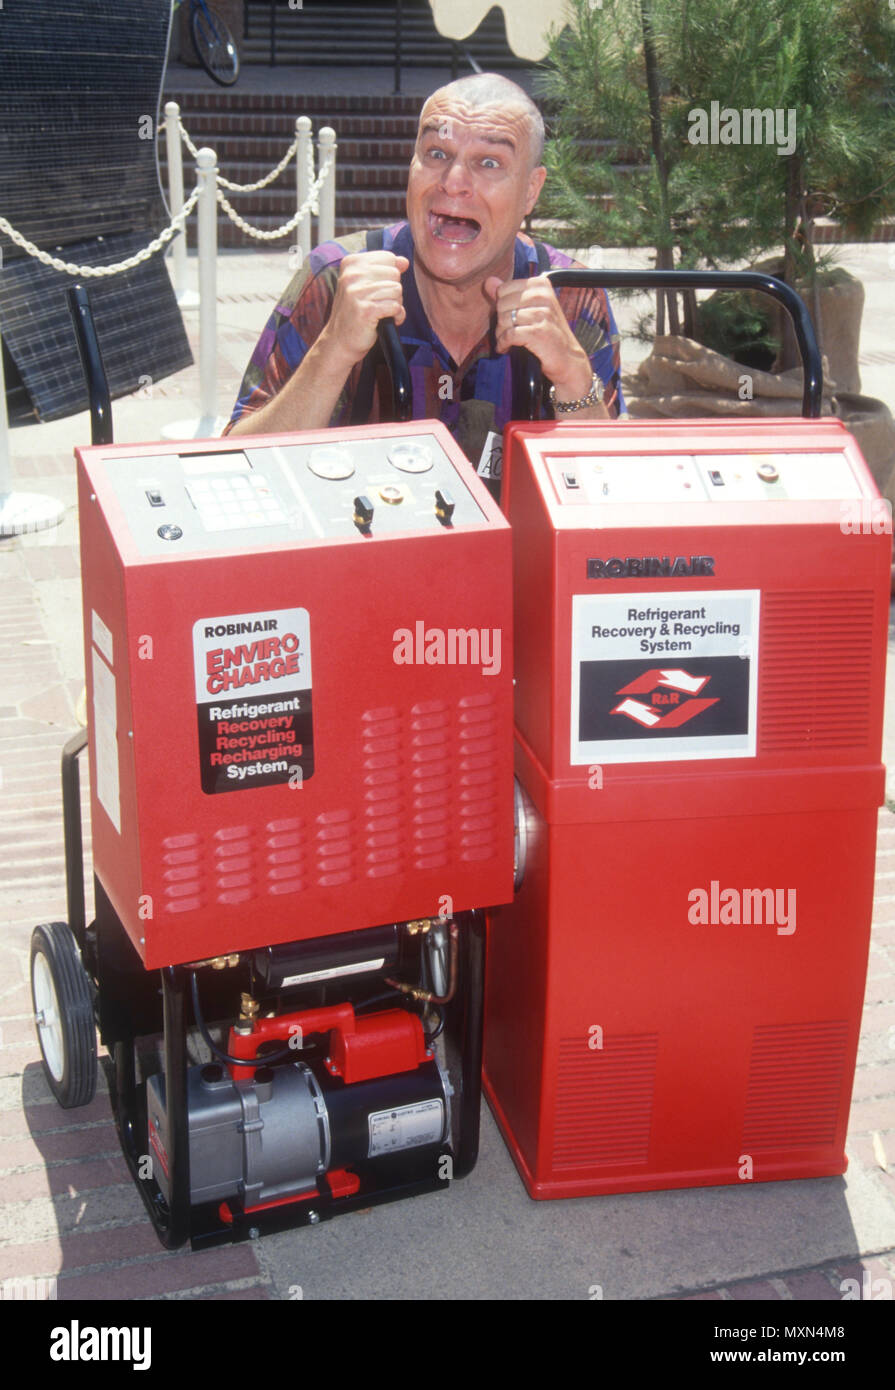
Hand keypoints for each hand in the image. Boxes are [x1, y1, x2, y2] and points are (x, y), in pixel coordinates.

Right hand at [324, 251, 409, 366]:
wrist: (339, 341)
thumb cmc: (354, 312)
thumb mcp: (366, 285)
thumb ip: (385, 269)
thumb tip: (404, 261)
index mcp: (351, 263)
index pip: (388, 258)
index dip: (390, 276)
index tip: (378, 289)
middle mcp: (352, 275)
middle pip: (394, 274)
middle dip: (393, 291)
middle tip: (379, 303)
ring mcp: (358, 292)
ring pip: (397, 290)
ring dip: (395, 304)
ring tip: (381, 312)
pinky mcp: (366, 310)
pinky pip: (396, 307)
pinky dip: (396, 316)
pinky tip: (385, 321)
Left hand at [484, 273, 594, 400]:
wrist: (567, 357)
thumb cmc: (547, 332)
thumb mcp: (529, 308)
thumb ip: (507, 294)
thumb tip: (488, 281)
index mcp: (541, 285)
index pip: (504, 289)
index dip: (502, 307)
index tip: (509, 318)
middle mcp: (543, 296)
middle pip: (502, 304)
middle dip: (501, 322)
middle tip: (508, 332)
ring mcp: (542, 314)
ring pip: (504, 319)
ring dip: (501, 335)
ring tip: (507, 341)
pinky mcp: (538, 332)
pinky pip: (508, 335)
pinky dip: (503, 344)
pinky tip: (506, 348)